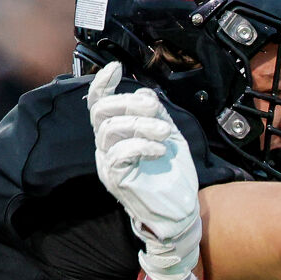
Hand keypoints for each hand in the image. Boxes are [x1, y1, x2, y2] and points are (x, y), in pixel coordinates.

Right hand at [87, 61, 201, 279]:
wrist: (181, 211)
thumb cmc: (173, 177)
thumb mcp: (168, 136)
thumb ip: (155, 115)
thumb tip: (144, 94)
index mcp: (117, 135)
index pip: (100, 105)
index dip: (103, 84)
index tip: (115, 69)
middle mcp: (107, 147)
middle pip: (101, 113)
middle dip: (128, 104)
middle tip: (155, 110)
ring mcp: (108, 163)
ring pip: (110, 130)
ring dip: (141, 125)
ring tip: (164, 134)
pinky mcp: (115, 179)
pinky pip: (119, 153)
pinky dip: (141, 146)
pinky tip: (159, 151)